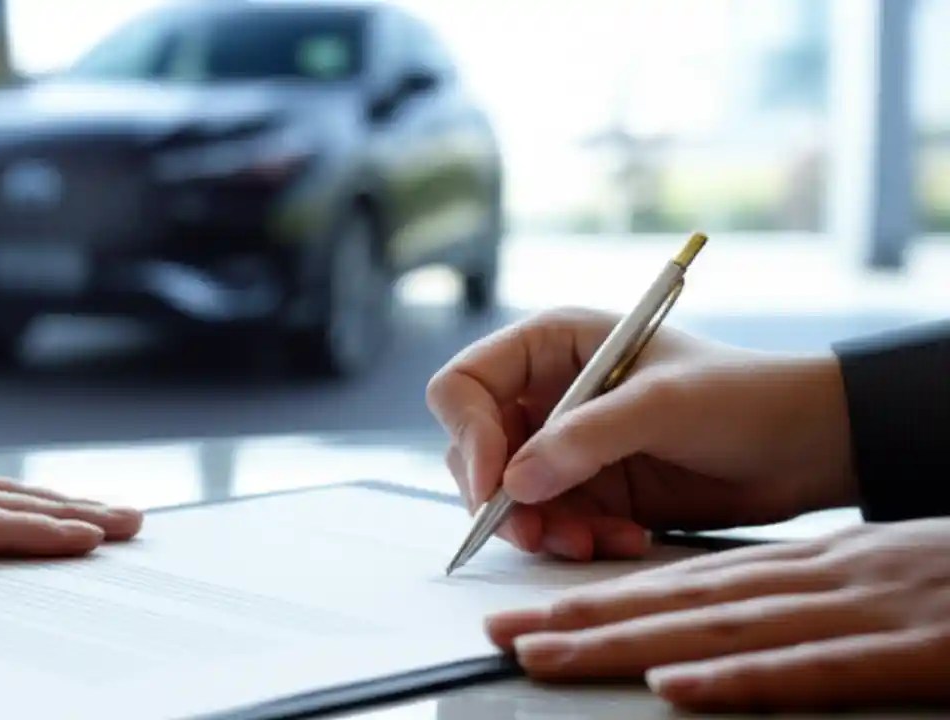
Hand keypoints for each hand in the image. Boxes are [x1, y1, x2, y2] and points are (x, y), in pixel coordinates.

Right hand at [426, 307, 856, 559]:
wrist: (807, 445)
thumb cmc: (742, 397)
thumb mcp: (663, 405)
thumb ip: (584, 439)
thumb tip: (512, 484)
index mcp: (550, 345)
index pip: (465, 385)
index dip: (469, 435)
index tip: (494, 486)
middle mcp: (546, 392)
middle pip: (474, 449)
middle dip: (501, 497)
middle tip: (537, 534)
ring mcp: (563, 443)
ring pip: (506, 496)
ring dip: (541, 527)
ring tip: (592, 542)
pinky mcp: (586, 487)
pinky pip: (549, 523)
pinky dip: (574, 539)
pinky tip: (623, 538)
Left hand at [486, 519, 949, 711]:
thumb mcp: (896, 585)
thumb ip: (820, 607)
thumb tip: (736, 639)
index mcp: (825, 564)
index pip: (695, 578)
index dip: (610, 595)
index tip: (538, 611)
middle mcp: (831, 578)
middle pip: (686, 600)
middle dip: (586, 617)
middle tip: (504, 633)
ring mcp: (872, 611)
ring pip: (725, 629)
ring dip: (627, 643)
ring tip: (547, 654)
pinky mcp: (917, 653)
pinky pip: (816, 669)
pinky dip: (742, 681)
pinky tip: (676, 689)